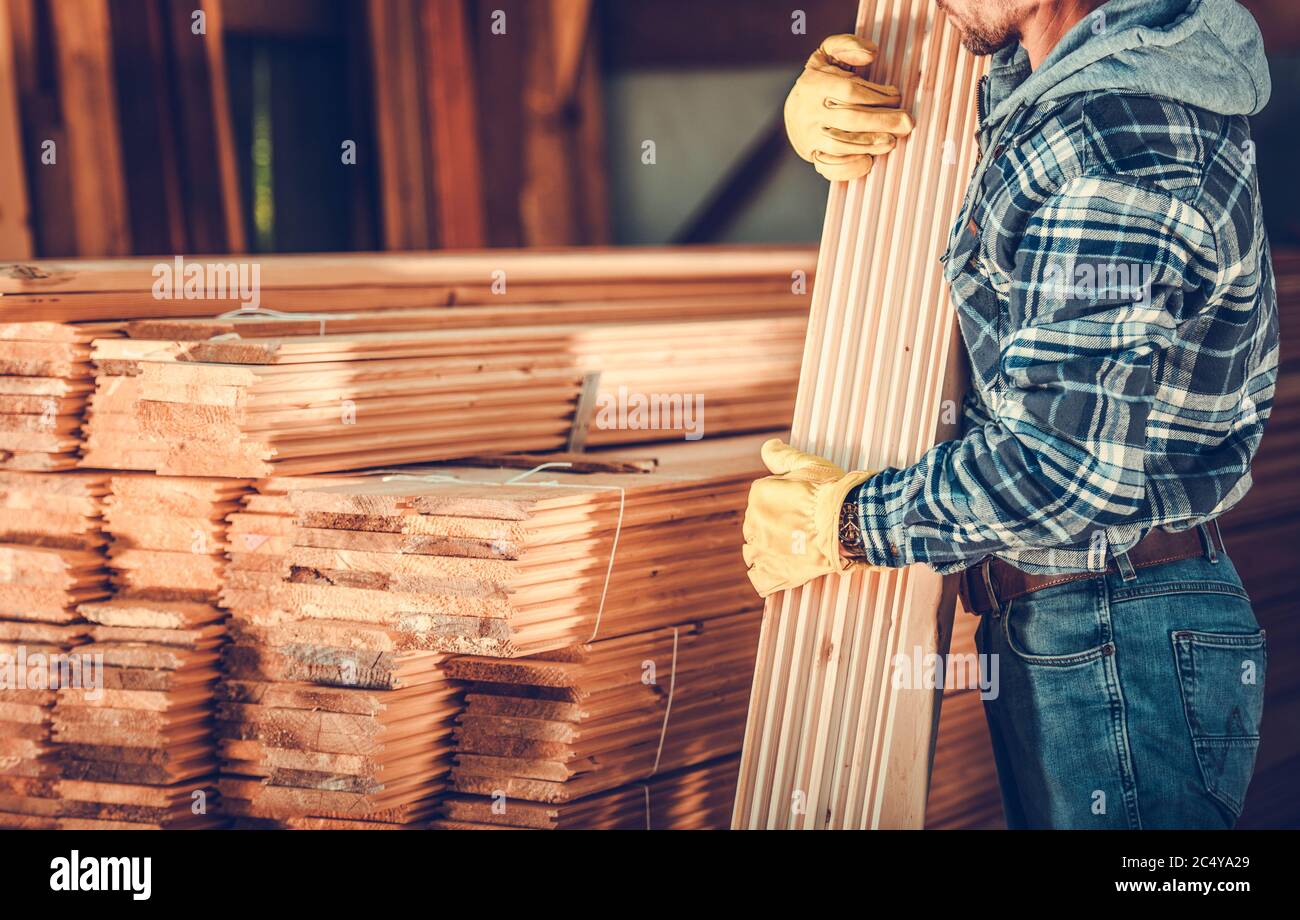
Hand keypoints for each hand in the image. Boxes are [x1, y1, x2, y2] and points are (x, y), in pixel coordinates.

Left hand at [742, 439, 876, 598]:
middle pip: (757, 527)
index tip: (798, 509)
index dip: (779, 507)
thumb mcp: (806, 464)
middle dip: (773, 529)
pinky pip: (761, 579)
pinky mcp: (775, 572)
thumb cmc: (831, 491)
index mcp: (758, 496)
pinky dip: (767, 577)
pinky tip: (781, 571)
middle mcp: (754, 522)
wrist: (849, 520)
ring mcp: (763, 550)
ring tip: (790, 550)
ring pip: (754, 553)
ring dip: (767, 552)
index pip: (761, 503)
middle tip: (798, 530)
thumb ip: (781, 455)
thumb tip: (768, 446)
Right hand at [784, 34, 914, 181]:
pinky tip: (868, 161)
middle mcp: (809, 112)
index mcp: (814, 84)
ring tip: (892, 141)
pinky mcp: (812, 155)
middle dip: (881, 121)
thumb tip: (871, 53)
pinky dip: (849, 167)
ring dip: (870, 144)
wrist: (794, 111)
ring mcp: (809, 136)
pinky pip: (829, 166)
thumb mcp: (828, 54)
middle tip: (906, 122)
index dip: (876, 95)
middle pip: (849, 119)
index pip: (849, 91)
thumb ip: (848, 46)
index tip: (896, 96)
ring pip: (841, 144)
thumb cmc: (820, 80)